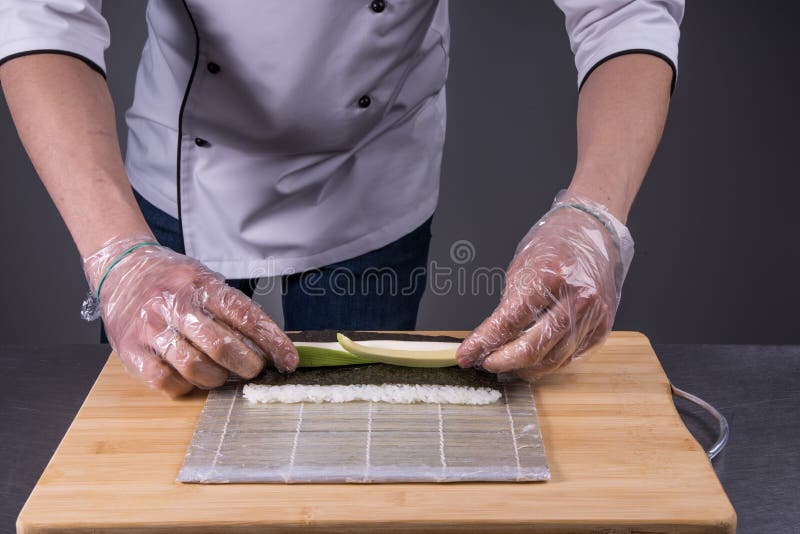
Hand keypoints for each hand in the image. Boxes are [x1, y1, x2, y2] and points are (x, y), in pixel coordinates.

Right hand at [83, 236, 297, 396]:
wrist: (121, 268)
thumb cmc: (172, 280)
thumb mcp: (205, 280)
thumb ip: (232, 309)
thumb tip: (270, 343)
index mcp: (200, 284)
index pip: (246, 316)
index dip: (273, 342)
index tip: (289, 360)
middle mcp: (174, 304)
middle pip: (221, 345)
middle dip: (247, 364)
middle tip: (254, 369)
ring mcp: (150, 328)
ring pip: (193, 366)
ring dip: (217, 378)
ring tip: (223, 375)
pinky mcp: (130, 350)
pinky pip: (164, 380)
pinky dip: (186, 386)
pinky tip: (192, 378)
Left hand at [456, 190, 632, 378]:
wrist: (592, 231)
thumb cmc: (553, 245)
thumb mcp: (521, 268)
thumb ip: (508, 306)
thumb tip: (489, 339)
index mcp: (549, 277)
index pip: (509, 322)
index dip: (483, 343)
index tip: (465, 355)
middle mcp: (576, 299)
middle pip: (533, 349)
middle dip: (502, 362)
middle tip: (485, 363)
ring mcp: (593, 315)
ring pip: (553, 360)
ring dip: (524, 368)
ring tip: (506, 364)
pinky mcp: (603, 327)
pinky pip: (571, 357)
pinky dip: (548, 362)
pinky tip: (533, 360)